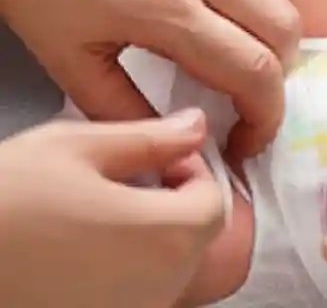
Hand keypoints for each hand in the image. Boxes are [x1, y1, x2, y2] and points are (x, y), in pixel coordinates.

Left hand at [0, 0, 300, 157]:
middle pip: (281, 32)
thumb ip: (122, 108)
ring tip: (257, 57)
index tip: (247, 137)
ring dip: (282, 37)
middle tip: (252, 104)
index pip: (251, 71)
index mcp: (161, 9)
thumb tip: (173, 146)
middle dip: (277, 82)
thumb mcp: (64, 57)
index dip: (262, 117)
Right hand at [0, 109, 223, 307]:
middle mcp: (159, 286)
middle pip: (193, 240)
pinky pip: (132, 296)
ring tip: (91, 219)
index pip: (213, 202)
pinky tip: (76, 255)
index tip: (157, 162)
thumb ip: (147, 138)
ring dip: (145, 241)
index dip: (189, 173)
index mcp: (164, 236)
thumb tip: (193, 127)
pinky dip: (118, 275)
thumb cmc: (0, 206)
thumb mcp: (72, 148)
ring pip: (165, 271)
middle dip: (171, 206)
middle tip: (122, 185)